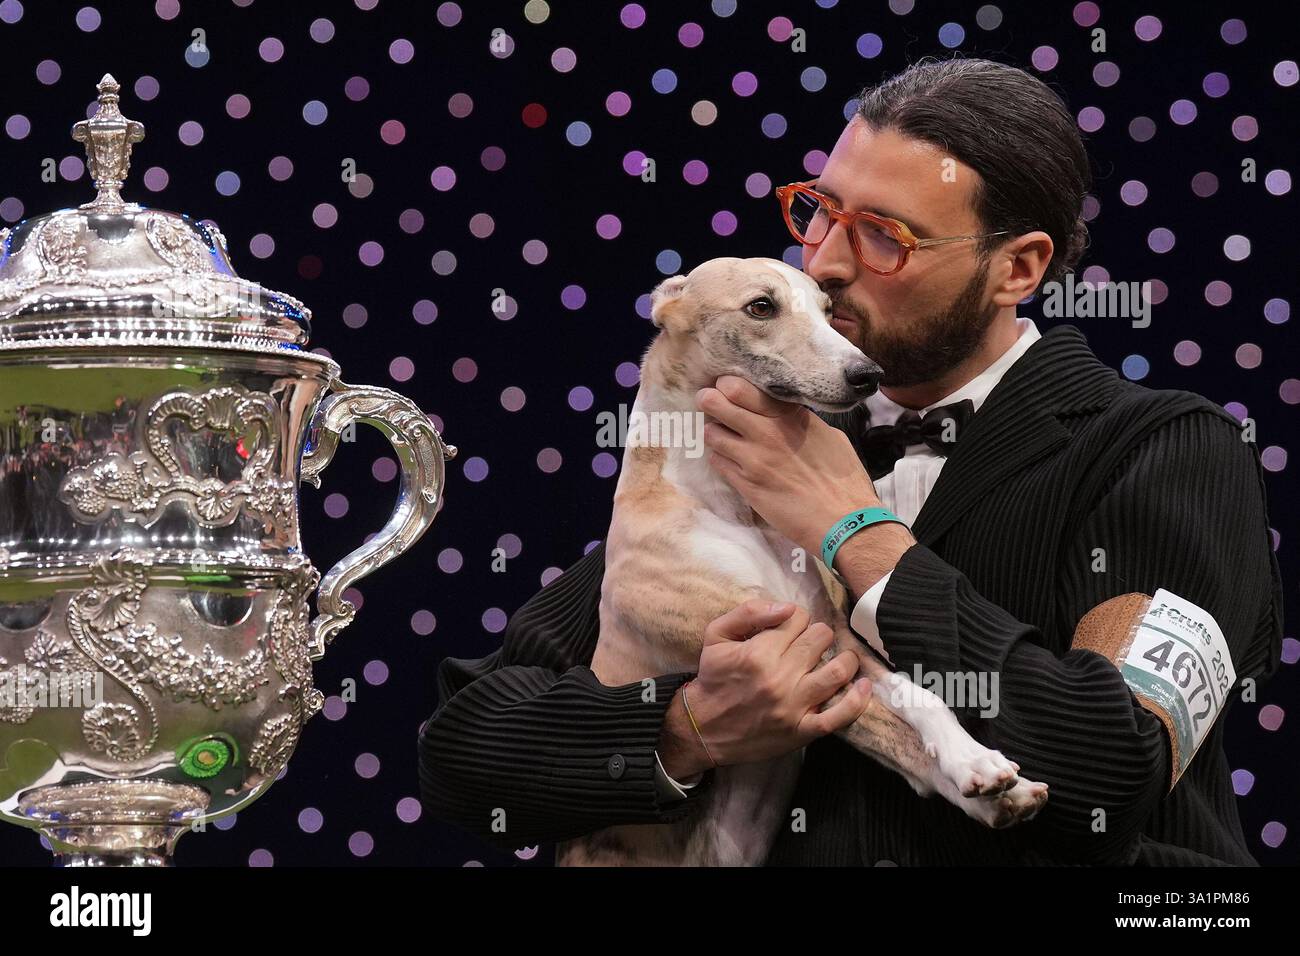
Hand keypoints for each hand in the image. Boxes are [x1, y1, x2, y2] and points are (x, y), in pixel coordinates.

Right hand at [657, 598, 871, 778]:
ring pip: (838, 670)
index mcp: (760, 651)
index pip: (799, 618)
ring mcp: (795, 705)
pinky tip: (864, 686)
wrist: (703, 729)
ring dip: (846, 659)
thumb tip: (786, 607)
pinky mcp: (803, 730)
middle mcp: (781, 676)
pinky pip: (840, 716)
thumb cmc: (712, 679)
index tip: (791, 629)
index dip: (797, 619)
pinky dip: (857, 700)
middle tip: (812, 644)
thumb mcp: (715, 636)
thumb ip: (748, 612)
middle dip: (819, 635)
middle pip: (821, 638)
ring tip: (842, 658)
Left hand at [696, 375, 878, 554]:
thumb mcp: (828, 436)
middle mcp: (766, 431)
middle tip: (708, 403)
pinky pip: (718, 462)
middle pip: (718, 403)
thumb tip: (784, 415)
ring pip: (711, 434)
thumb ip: (800, 421)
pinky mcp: (746, 484)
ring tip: (721, 435)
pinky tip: (730, 460)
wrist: (844, 520)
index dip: (727, 386)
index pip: (741, 388)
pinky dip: (720, 457)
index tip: (725, 388)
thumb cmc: (844, 479)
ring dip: (713, 432)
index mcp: (789, 415)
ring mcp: (753, 458)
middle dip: (709, 401)